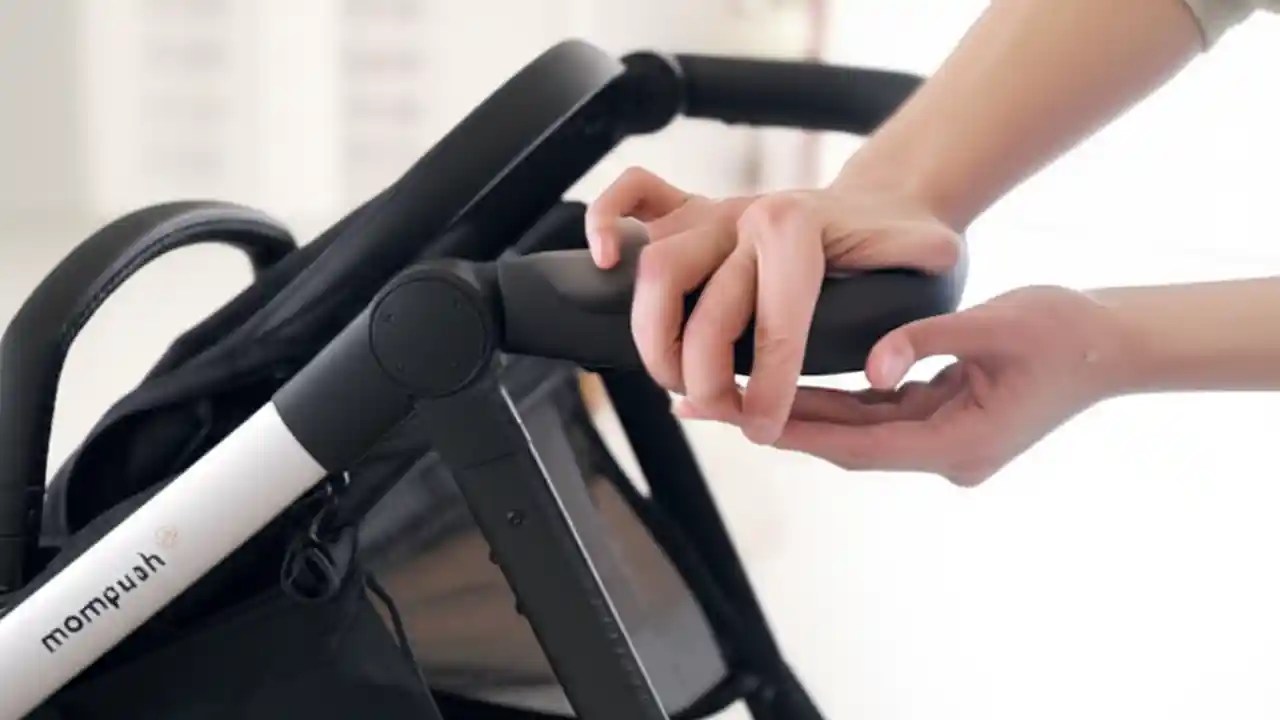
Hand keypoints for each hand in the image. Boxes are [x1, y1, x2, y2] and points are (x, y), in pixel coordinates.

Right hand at [584, 167, 961, 444]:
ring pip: (656, 268)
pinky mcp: (697, 210)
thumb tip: (878, 369)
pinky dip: (608, 220)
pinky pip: (636, 193)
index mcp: (799, 229)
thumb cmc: (906, 242)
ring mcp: (718, 211)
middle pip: (698, 305)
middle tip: (725, 411)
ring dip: (653, 336)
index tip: (767, 429)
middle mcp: (750, 215)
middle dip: (706, 376)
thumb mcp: (935, 264)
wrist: (887, 200)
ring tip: (676, 380)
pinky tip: (604, 260)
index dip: (767, 390)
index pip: (770, 325)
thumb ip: (918, 314)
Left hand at [690, 285, 1129, 485]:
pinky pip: (871, 415)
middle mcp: (942, 455)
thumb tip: (873, 363)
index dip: (785, 427)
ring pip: (849, 430)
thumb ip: (929, 341)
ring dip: (790, 412)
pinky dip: (827, 402)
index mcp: (956, 444)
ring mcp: (941, 443)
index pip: (851, 441)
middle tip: (697, 401)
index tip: (725, 413)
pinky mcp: (940, 423)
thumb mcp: (998, 326)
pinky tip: (780, 382)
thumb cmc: (1064, 332)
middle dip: (768, 421)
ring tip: (722, 392)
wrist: (1112, 346)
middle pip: (838, 442)